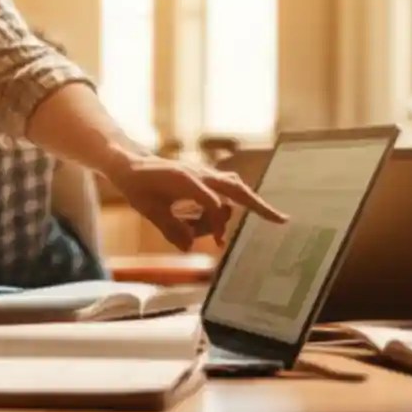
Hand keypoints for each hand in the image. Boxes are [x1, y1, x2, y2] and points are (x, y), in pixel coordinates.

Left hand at [106, 153, 286, 250]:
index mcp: (187, 180)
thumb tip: (189, 247)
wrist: (131, 164)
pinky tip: (220, 225)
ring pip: (234, 187)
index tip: (218, 243)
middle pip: (237, 188)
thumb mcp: (149, 210)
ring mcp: (204, 174)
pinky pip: (225, 188)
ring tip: (252, 222)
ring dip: (243, 205)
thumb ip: (170, 229)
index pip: (214, 204)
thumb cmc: (138, 186)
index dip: (217, 225)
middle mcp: (200, 174)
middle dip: (259, 205)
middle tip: (281, 219)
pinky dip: (230, 204)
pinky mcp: (203, 177)